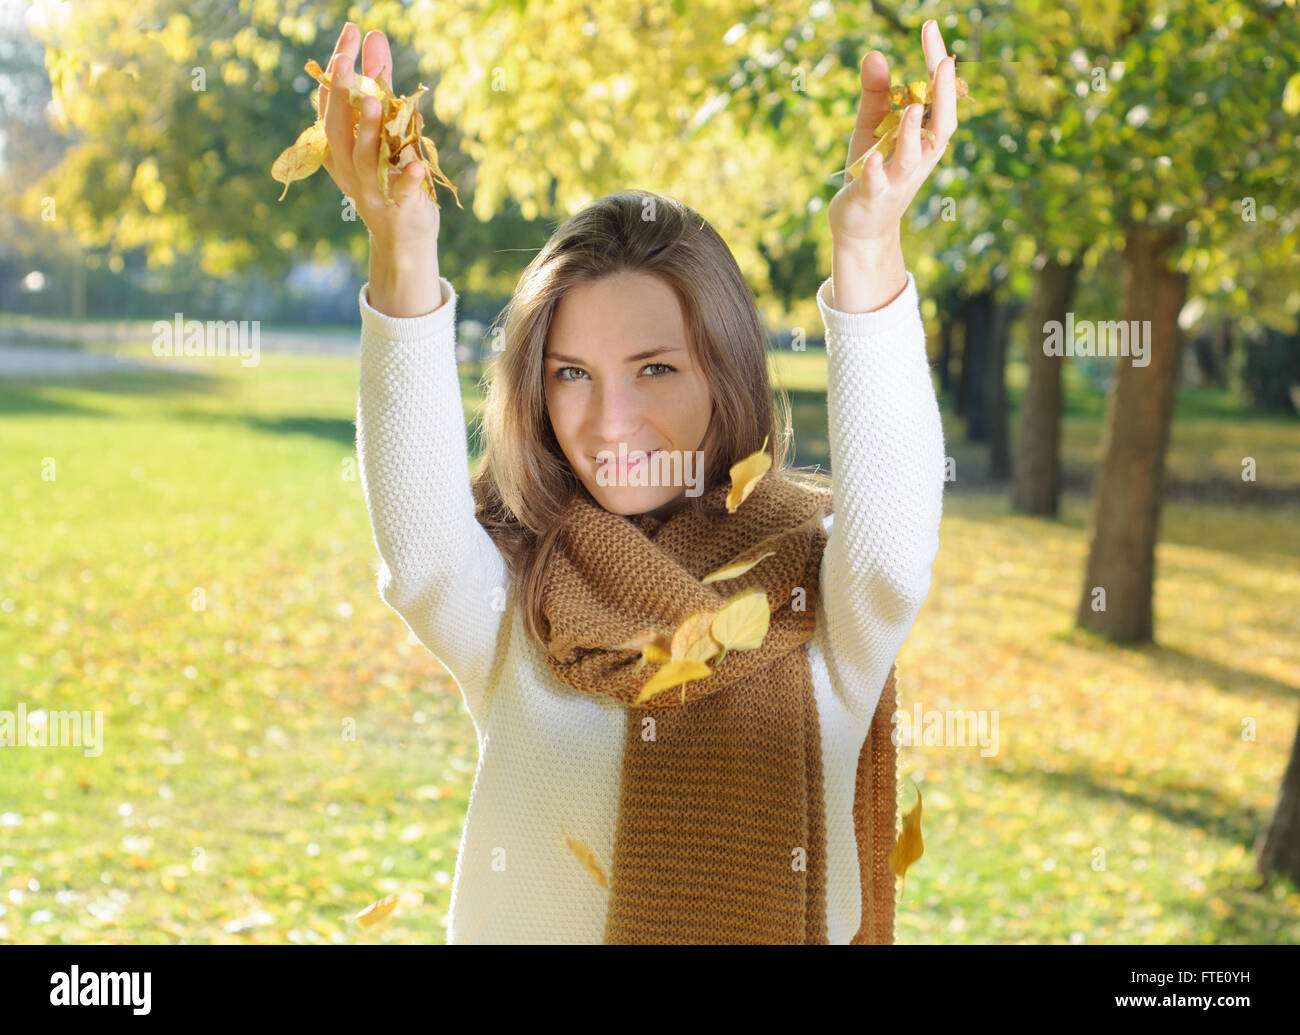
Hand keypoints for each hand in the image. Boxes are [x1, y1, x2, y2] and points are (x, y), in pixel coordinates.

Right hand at [319, 23, 440, 254]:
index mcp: (339, 148)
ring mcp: (370, 189)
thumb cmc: (390, 177)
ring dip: (368, 130)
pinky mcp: (397, 207)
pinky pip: (400, 191)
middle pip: (338, 127)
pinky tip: (417, 163)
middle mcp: (348, 167)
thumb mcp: (382, 130)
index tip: (350, 32)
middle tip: (347, 57)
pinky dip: (407, 178)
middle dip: (341, 92)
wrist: (402, 240)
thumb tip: (374, 37)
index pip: (331, 102)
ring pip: (364, 158)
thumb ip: (379, 86)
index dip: (337, 68)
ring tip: (374, 101)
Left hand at [827, 19, 957, 248]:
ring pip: (913, 155)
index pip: (937, 95)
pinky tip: (874, 156)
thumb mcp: (872, 126)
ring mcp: (898, 178)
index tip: (930, 28)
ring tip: (913, 106)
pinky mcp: (874, 196)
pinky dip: (877, 171)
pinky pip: (878, 183)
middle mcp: (920, 156)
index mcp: (925, 136)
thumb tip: (876, 53)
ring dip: (914, 132)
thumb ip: (877, 92)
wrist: (861, 226)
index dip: (937, 64)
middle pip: (942, 124)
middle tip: (944, 60)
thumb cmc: (872, 170)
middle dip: (944, 93)